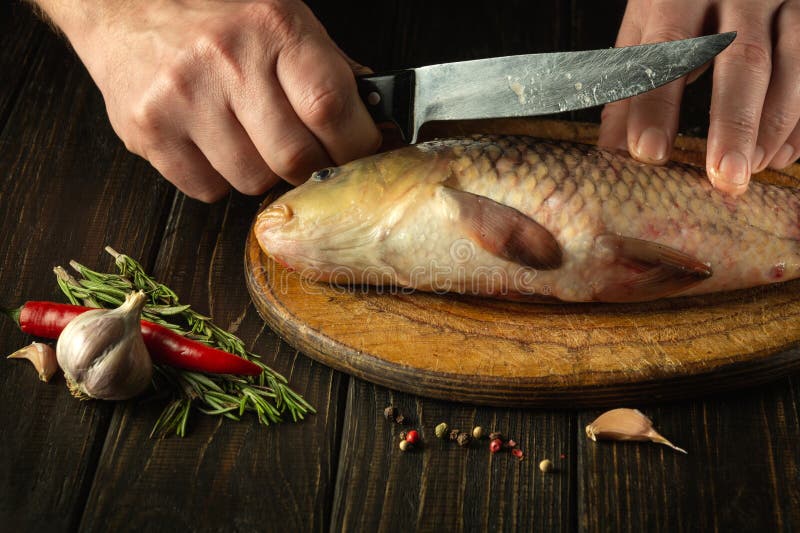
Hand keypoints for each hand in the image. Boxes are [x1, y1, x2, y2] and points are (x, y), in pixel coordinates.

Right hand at [37, 0, 380, 201]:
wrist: (124, 6)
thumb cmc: (215, 16)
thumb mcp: (282, 20)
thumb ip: (329, 67)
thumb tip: (376, 117)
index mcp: (273, 28)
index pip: (331, 107)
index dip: (355, 143)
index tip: (359, 152)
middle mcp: (227, 61)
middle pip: (294, 157)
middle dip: (309, 166)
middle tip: (306, 155)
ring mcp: (184, 97)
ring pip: (252, 181)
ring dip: (262, 172)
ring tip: (249, 139)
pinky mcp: (149, 130)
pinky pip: (208, 189)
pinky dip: (219, 179)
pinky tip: (213, 145)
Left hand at [598, 0, 799, 195]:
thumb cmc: (678, 2)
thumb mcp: (645, 31)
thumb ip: (630, 88)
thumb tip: (611, 153)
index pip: (667, 51)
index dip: (656, 104)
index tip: (649, 152)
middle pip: (742, 59)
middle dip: (733, 122)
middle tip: (723, 176)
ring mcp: (782, 1)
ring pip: (791, 61)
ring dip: (774, 122)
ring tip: (752, 168)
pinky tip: (784, 154)